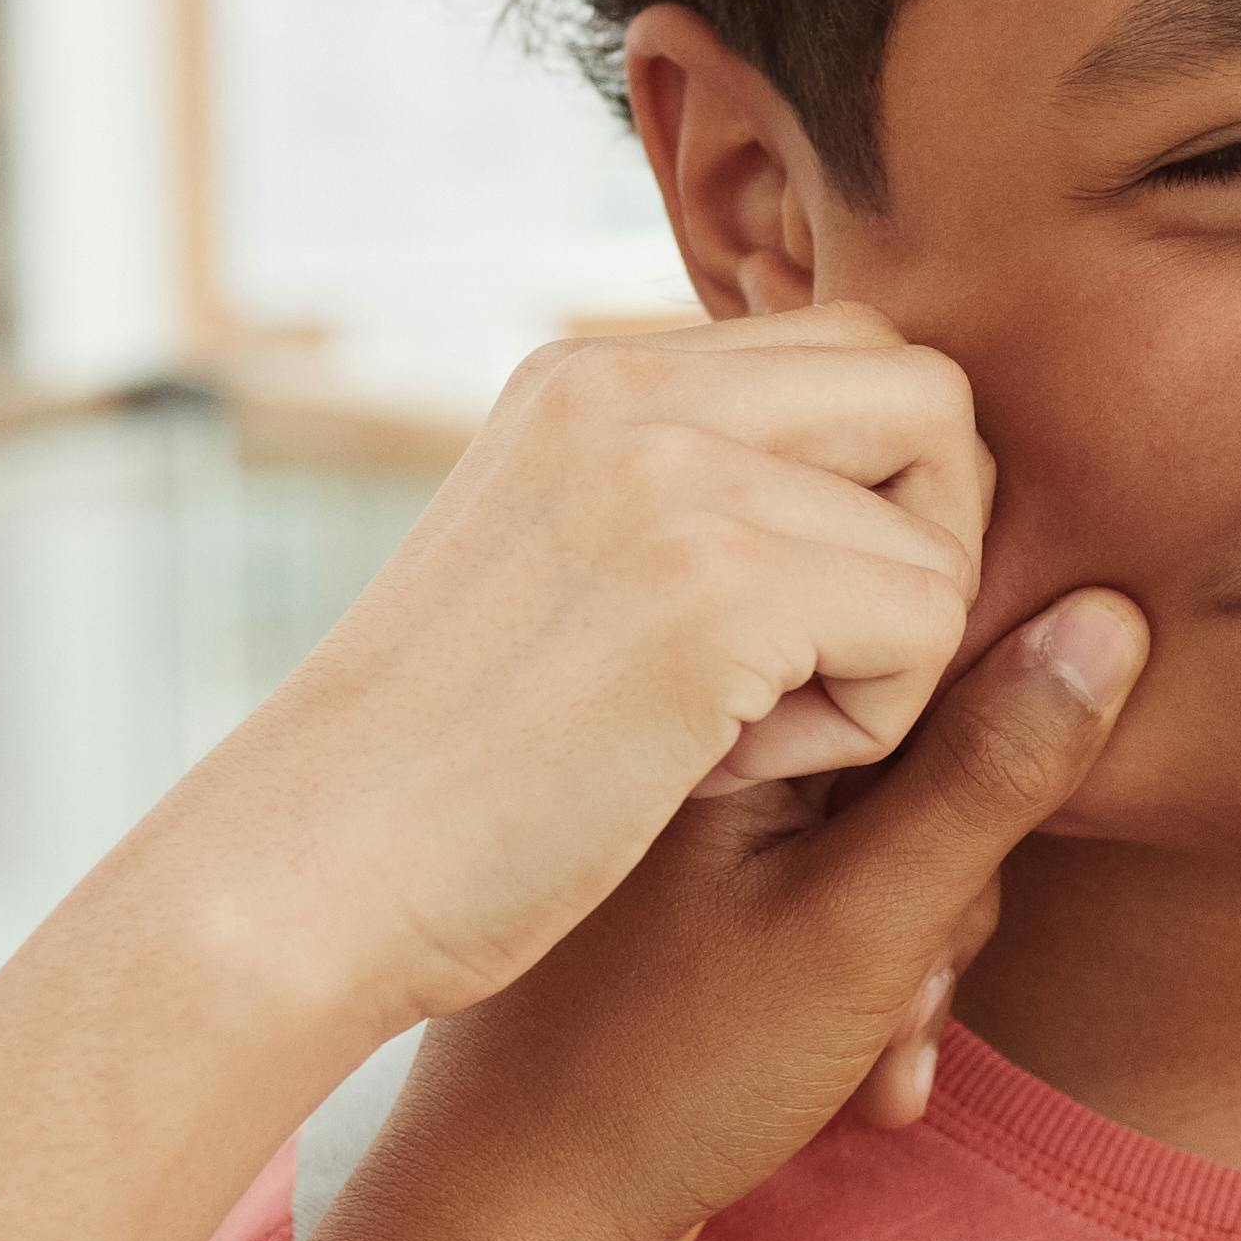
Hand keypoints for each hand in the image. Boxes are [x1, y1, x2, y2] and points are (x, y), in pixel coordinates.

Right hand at [179, 313, 995, 1031]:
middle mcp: (631, 386)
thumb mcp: (550, 579)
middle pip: (929, 398)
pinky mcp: (709, 584)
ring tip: (741, 735)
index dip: (878, 499)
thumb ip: (676, 503)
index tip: (786, 629)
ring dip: (888, 654)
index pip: (854, 359)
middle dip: (927, 546)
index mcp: (591, 377)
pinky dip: (863, 726)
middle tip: (811, 679)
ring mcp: (669, 473)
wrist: (299, 881)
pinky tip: (723, 772)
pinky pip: (925, 624)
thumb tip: (859, 489)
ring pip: (941, 526)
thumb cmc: (436, 782)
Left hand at [365, 590, 1146, 1240]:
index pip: (927, 633)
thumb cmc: (659, 1073)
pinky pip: (832, 854)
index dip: (979, 769)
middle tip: (896, 987)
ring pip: (893, 805)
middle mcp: (693, 700)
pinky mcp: (691, 846)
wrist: (502, 1205)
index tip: (937, 897)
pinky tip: (844, 1051)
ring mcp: (689, 779)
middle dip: (946, 872)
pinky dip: (861, 948)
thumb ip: (988, 774)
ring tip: (865, 1037)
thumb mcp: (862, 927)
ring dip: (914, 931)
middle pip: (921, 726)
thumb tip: (1112, 613)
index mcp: (709, 668)